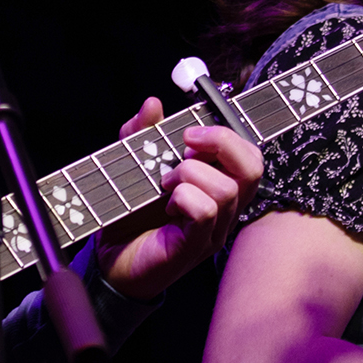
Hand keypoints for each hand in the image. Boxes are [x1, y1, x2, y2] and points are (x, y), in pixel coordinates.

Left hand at [94, 96, 262, 299]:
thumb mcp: (133, 164)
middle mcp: (224, 209)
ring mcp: (213, 230)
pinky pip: (204, 212)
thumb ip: (142, 134)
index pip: (250, 156)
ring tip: (165, 182)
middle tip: (184, 146)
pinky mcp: (194, 247)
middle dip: (220, 143)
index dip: (226, 135)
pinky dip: (183, 198)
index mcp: (218, 186)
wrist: (110, 258)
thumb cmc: (130, 215)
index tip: (189, 132)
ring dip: (190, 174)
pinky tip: (166, 204)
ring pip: (226, 190)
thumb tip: (153, 104)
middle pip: (253, 168)